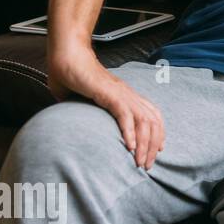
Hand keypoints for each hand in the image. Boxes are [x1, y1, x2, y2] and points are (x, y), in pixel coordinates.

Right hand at [48, 47, 164, 169]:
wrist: (65, 57)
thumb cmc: (71, 77)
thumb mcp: (83, 101)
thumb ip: (86, 114)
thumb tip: (79, 128)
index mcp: (126, 96)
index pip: (152, 116)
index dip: (157, 134)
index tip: (157, 150)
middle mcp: (128, 95)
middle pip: (153, 122)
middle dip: (153, 146)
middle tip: (147, 166)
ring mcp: (120, 94)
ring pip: (143, 121)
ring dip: (144, 144)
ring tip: (140, 162)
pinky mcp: (109, 93)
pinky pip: (125, 114)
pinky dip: (130, 131)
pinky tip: (129, 146)